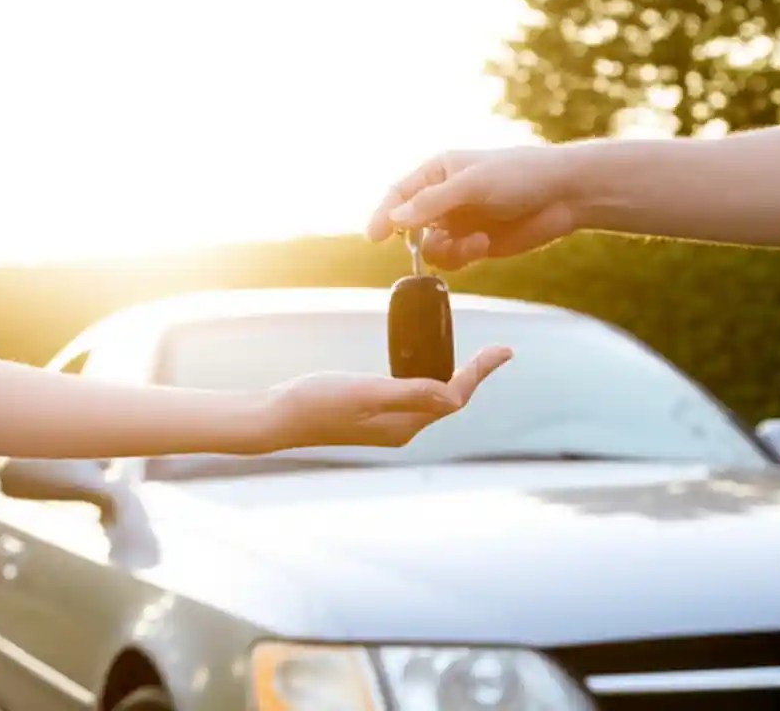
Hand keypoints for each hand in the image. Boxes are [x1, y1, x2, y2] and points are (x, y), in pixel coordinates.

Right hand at [265, 346, 512, 448]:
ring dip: (451, 377)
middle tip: (494, 352)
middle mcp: (400, 429)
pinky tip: (422, 365)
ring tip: (473, 359)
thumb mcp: (365, 392)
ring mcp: (385, 424)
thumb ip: (409, 393)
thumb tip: (453, 398)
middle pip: (448, 399)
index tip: (504, 350)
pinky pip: (411, 396)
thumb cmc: (316, 402)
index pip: (454, 396)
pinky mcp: (371, 415)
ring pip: (430, 399)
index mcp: (404, 426)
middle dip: (473, 376)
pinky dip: (426, 378)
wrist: (275, 417)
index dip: (480, 372)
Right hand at [365, 145, 583, 269]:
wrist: (563, 194)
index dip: (384, 215)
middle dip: (418, 238)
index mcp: (438, 172)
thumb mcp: (472, 184)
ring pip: (431, 247)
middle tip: (434, 242)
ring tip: (473, 243)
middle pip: (410, 225)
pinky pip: (453, 259)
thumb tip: (396, 218)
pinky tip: (484, 245)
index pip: (399, 194)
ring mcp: (459, 222)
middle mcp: (443, 198)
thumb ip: (432, 202)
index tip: (375, 237)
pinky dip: (463, 256)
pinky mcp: (476, 244)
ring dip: (447, 250)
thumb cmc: (520, 175)